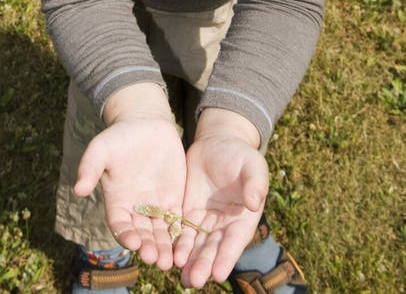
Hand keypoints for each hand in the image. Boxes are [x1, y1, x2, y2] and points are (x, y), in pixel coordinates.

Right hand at [73, 84, 186, 270]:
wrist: (145, 124)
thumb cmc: (119, 137)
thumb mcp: (101, 148)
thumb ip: (89, 167)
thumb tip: (78, 189)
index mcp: (117, 201)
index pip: (119, 225)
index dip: (124, 234)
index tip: (132, 242)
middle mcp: (136, 209)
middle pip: (142, 234)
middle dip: (148, 247)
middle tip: (156, 259)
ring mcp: (156, 206)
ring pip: (161, 232)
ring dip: (165, 247)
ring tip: (170, 261)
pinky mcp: (174, 200)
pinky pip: (178, 220)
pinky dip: (182, 233)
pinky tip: (188, 244)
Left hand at [173, 109, 268, 287]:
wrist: (218, 142)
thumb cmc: (240, 155)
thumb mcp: (252, 165)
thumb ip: (255, 183)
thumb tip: (254, 203)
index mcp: (242, 218)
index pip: (234, 241)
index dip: (226, 257)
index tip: (218, 273)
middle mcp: (223, 224)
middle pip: (212, 248)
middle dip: (203, 264)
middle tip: (194, 281)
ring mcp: (204, 219)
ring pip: (196, 244)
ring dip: (188, 260)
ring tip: (181, 276)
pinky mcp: (188, 211)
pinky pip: (181, 229)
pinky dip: (176, 243)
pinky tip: (169, 255)